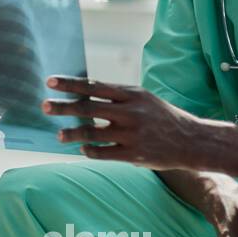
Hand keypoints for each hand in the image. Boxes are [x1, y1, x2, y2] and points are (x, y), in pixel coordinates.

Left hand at [43, 76, 210, 169]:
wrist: (193, 141)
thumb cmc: (163, 117)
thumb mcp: (143, 99)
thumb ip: (117, 97)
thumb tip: (84, 93)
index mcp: (133, 95)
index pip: (94, 86)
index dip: (70, 84)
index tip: (50, 81)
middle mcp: (131, 113)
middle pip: (88, 108)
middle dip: (63, 107)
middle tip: (44, 106)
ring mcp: (132, 135)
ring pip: (92, 134)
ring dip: (72, 134)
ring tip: (58, 135)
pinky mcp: (134, 155)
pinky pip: (103, 153)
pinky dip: (90, 151)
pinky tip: (82, 149)